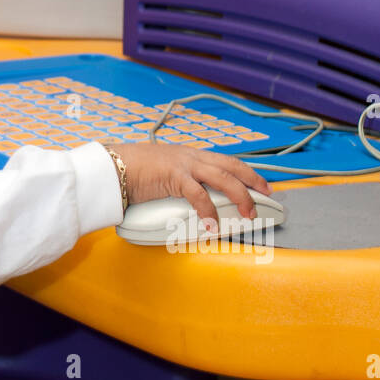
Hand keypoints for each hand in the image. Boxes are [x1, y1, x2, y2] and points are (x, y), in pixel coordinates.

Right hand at [106, 141, 271, 230]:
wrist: (112, 164)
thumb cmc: (131, 170)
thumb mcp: (161, 172)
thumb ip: (178, 181)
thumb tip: (188, 198)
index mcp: (189, 154)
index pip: (225, 160)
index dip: (246, 171)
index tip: (261, 183)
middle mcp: (191, 156)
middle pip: (232, 165)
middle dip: (253, 180)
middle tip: (267, 196)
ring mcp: (184, 164)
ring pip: (223, 177)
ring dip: (240, 196)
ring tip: (248, 213)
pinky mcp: (175, 176)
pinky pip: (199, 195)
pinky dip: (209, 211)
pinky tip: (214, 225)